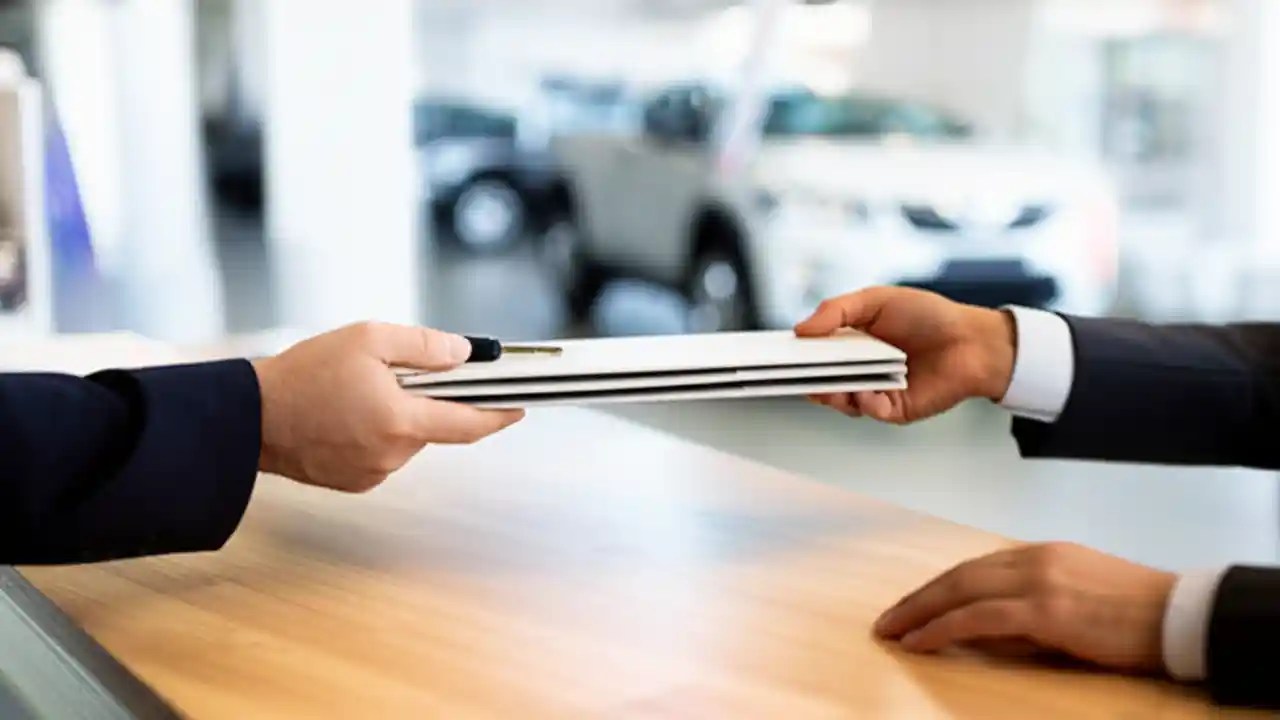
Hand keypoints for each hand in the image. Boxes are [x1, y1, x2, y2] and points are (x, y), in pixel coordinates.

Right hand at [252, 322, 523, 492]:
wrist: (249, 417)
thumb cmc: (303, 375)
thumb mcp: (368, 339)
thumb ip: (424, 346)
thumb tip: (463, 353)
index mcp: (401, 421)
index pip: (469, 423)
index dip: (499, 414)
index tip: (519, 405)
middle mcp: (393, 454)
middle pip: (434, 425)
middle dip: (425, 399)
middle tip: (394, 373)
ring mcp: (373, 473)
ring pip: (406, 438)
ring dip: (397, 414)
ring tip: (357, 391)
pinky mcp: (354, 482)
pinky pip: (382, 453)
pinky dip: (376, 432)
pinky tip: (346, 414)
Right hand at [795, 287, 1016, 423]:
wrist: (972, 340)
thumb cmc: (929, 316)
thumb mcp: (876, 300)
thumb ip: (836, 311)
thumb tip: (800, 329)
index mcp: (851, 341)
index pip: (814, 352)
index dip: (795, 354)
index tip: (776, 353)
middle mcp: (859, 368)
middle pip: (820, 379)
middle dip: (806, 377)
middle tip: (794, 372)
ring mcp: (875, 390)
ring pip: (840, 399)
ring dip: (831, 393)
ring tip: (829, 384)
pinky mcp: (894, 409)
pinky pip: (870, 410)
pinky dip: (864, 402)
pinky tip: (867, 392)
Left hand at [875, 542, 1175, 673]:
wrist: (1179, 616)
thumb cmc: (1135, 615)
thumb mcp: (1075, 600)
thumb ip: (1030, 608)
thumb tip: (984, 629)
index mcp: (1042, 554)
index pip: (975, 568)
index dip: (939, 587)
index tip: (913, 604)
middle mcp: (1033, 559)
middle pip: (958, 575)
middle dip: (918, 598)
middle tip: (887, 619)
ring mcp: (1038, 581)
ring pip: (960, 591)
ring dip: (919, 612)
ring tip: (891, 631)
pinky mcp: (1045, 609)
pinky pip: (977, 617)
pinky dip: (942, 627)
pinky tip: (920, 641)